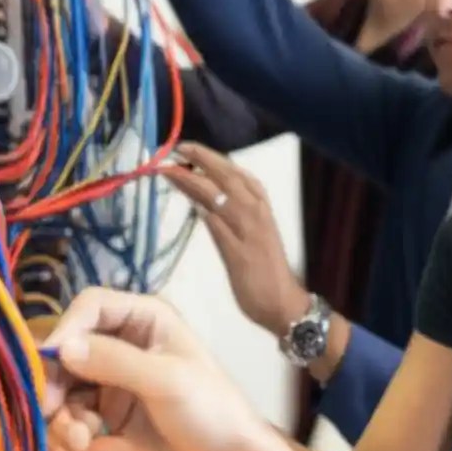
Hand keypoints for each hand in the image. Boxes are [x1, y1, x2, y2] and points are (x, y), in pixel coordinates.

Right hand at [41, 288, 262, 450]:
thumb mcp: (165, 379)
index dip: (66, 328)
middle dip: (56, 383)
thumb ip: (114, 361)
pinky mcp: (109, 425)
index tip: (48, 361)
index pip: (92, 307)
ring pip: (66, 394)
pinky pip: (73, 426)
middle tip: (50, 410)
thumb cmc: (209, 410)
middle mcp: (125, 349)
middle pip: (68, 353)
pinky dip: (72, 440)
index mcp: (145, 322)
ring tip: (80, 440)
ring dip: (64, 418)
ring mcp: (115, 388)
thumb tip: (62, 348)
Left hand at [165, 143, 309, 335]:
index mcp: (261, 204)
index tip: (186, 148)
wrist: (282, 302)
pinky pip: (219, 227)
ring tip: (168, 171)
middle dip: (199, 160)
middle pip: (226, 177)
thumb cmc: (265, 268)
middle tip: (174, 149)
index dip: (209, 157)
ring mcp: (249, 232)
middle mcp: (256, 212)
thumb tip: (200, 200)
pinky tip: (188, 202)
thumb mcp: (249, 234)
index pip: (234, 172)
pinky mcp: (239, 254)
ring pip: (219, 197)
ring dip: (193, 181)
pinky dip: (204, 212)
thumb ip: (227, 216)